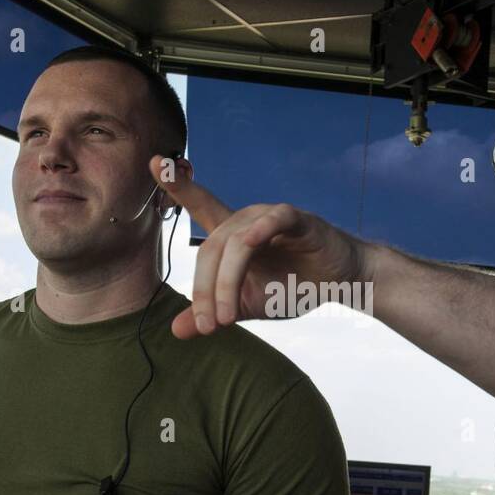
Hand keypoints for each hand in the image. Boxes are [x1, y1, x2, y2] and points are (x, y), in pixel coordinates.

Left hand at [150, 155, 371, 338]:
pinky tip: (251, 242)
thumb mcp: (248, 306)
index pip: (200, 206)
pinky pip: (274, 219)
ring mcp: (270, 217)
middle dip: (204, 290)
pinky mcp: (297, 220)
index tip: (153, 162)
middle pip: (210, 249)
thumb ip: (213, 313)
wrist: (340, 285)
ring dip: (226, 283)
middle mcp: (245, 220)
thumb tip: (175, 331)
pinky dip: (260, 229)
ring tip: (225, 318)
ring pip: (235, 243)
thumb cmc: (293, 287)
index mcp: (231, 235)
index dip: (178, 186)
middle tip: (207, 325)